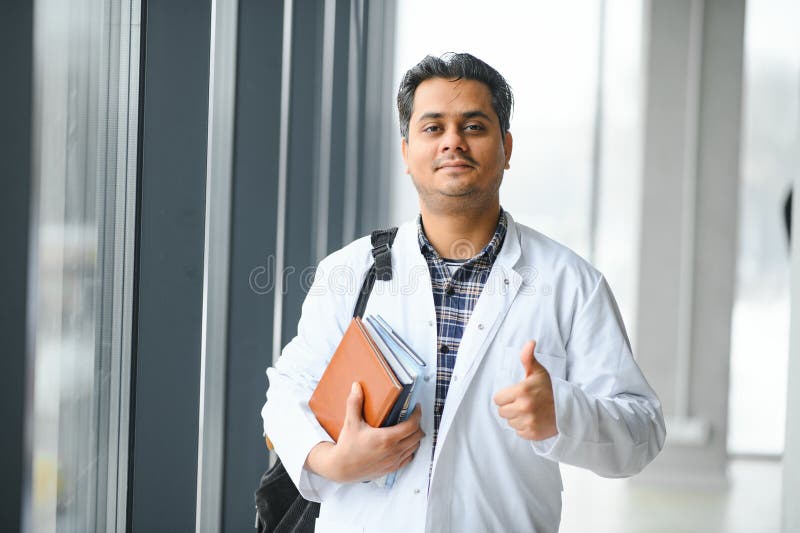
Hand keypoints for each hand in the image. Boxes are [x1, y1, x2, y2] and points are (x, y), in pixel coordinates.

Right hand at [305, 382, 423, 482]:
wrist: (341, 468)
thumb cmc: (347, 447)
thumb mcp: (351, 423)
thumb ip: (355, 403)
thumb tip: (356, 387)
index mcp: (386, 439)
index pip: (412, 425)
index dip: (417, 414)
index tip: (416, 408)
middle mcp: (393, 451)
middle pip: (417, 436)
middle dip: (418, 424)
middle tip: (412, 416)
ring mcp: (394, 461)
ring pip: (415, 447)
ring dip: (415, 437)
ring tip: (409, 429)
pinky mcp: (392, 469)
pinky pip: (409, 458)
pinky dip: (410, 449)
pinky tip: (404, 443)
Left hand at [493, 340, 557, 440]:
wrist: (568, 408)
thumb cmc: (549, 389)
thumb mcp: (538, 372)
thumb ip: (528, 358)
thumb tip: (530, 342)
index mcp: (522, 391)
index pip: (497, 399)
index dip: (505, 397)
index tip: (515, 395)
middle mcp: (524, 407)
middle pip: (502, 412)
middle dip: (510, 407)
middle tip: (523, 403)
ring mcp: (529, 422)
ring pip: (510, 422)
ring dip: (517, 418)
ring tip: (529, 411)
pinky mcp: (532, 433)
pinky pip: (518, 432)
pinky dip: (524, 428)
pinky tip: (533, 420)